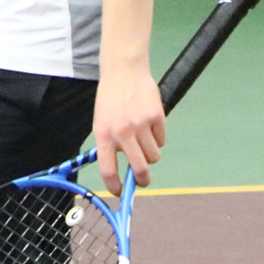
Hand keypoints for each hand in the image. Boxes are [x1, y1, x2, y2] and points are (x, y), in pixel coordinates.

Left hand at [92, 66, 165, 193]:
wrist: (124, 71)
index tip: (120, 192)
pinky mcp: (156, 117)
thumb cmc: (110, 99)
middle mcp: (122, 132)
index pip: (108, 169)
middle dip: (143, 179)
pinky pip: (162, 140)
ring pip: (153, 156)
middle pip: (139, 168)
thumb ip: (110, 144)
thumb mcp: (101, 122)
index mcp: (104, 134)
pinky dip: (158, 138)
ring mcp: (141, 125)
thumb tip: (121, 171)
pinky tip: (150, 125)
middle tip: (143, 180)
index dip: (115, 186)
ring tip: (143, 140)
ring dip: (150, 154)